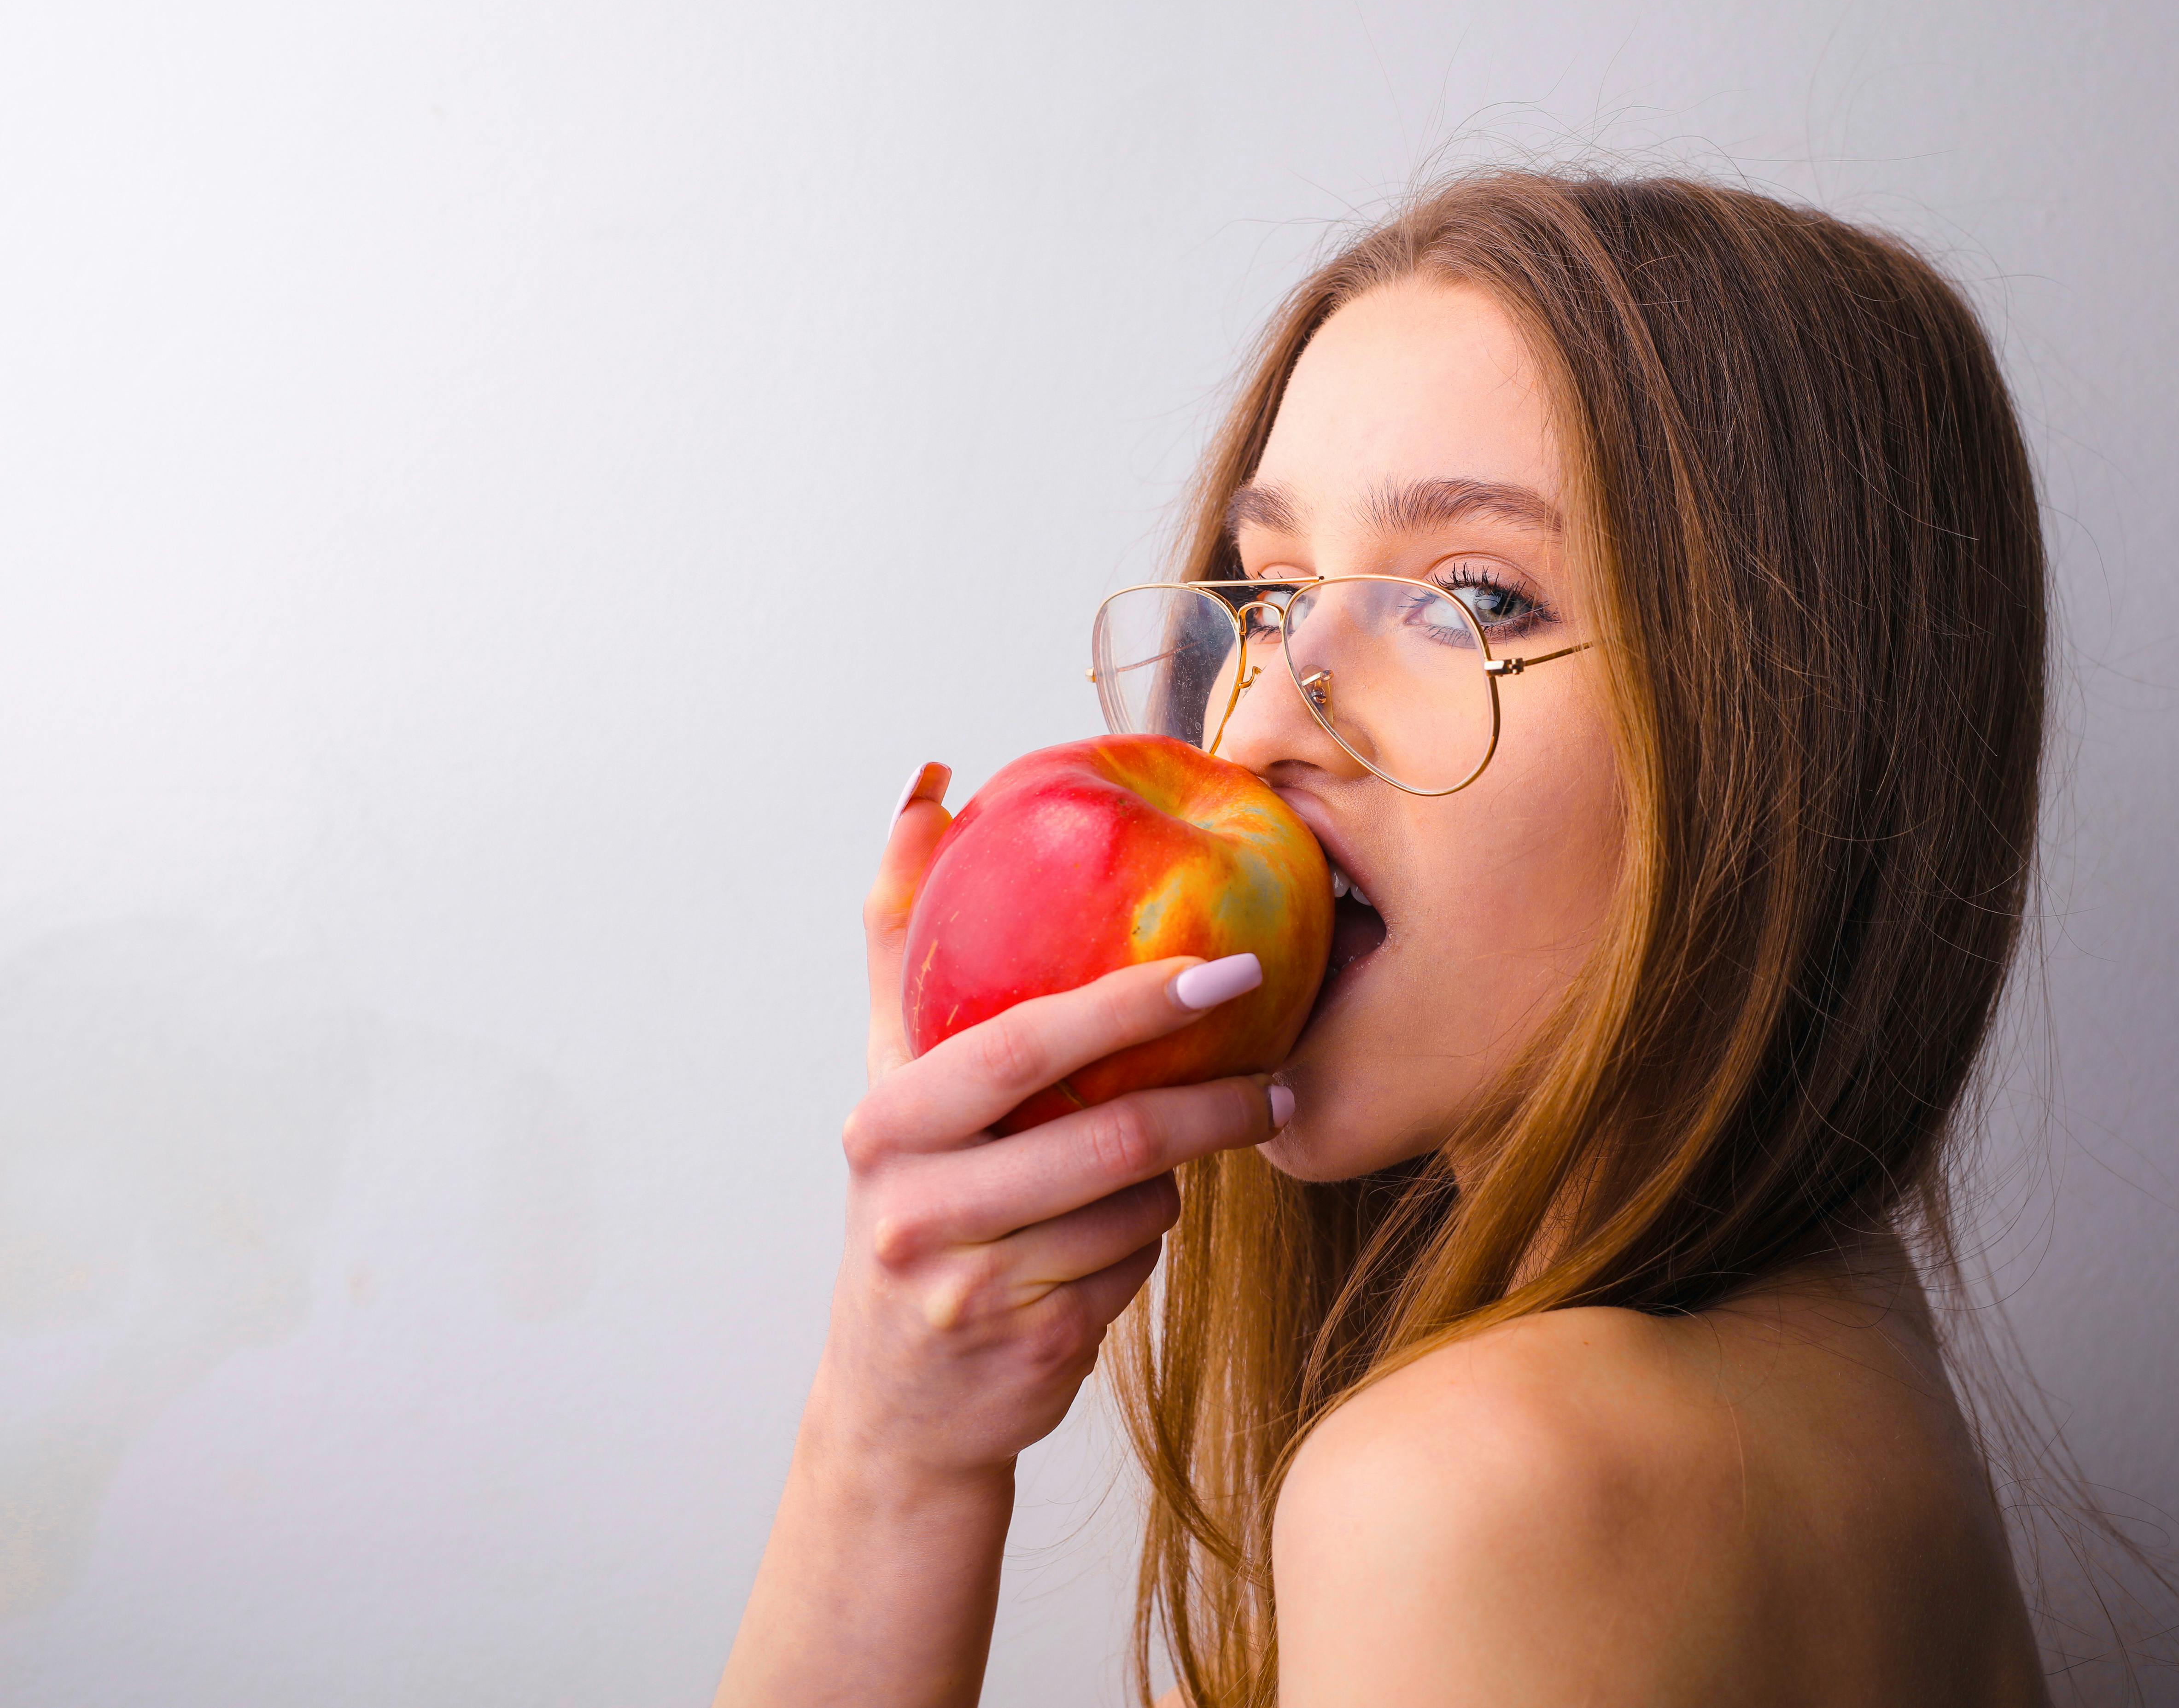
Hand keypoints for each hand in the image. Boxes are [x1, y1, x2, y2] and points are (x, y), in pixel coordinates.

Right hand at [809, 763, 1290, 1494]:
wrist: (899, 1403)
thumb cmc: (916, 1198)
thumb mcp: (894, 1075)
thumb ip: (905, 934)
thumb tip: (928, 786)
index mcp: (887, 1123)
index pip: (1022, 1044)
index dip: (1127, 1002)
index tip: (1225, 968)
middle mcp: (914, 1206)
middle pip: (1104, 1134)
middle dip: (1206, 1099)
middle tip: (1280, 1066)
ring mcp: (972, 1287)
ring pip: (1138, 1205)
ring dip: (1178, 1177)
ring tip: (1183, 1151)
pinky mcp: (1033, 1345)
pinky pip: (1138, 1265)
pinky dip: (1153, 1239)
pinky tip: (1132, 1227)